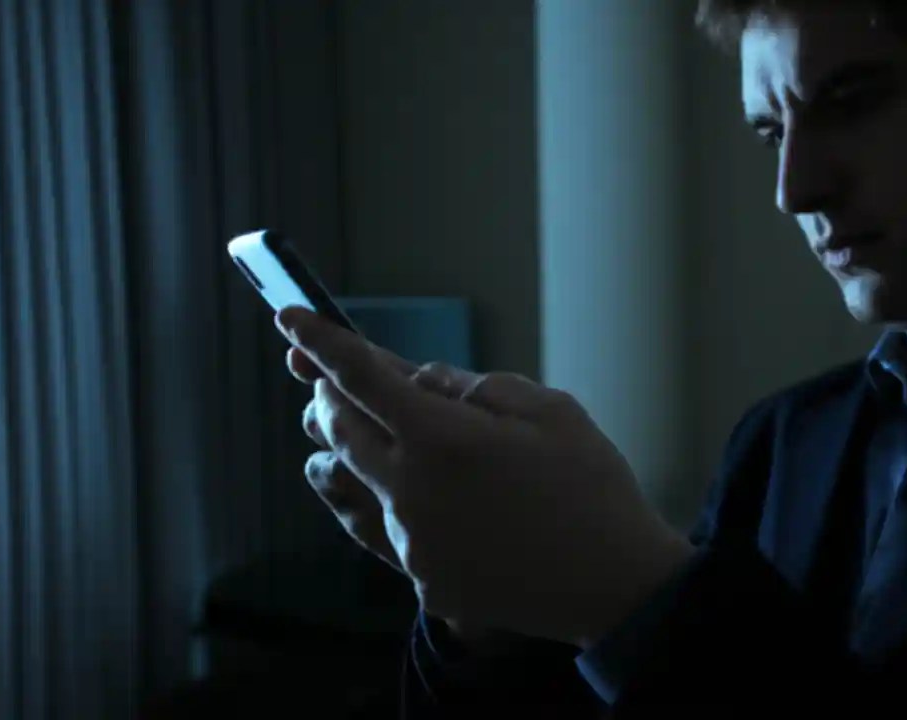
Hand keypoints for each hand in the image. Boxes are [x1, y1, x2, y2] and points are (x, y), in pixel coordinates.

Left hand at [278, 307, 694, 648]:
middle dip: (327, 395)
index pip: (360, 376)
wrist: (615, 586)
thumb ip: (475, 388)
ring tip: (382, 440)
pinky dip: (397, 502)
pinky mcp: (423, 580)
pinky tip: (435, 502)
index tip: (291, 318)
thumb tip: (423, 384)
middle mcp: (411, 491)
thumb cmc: (591, 487)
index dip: (321, 341)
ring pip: (352, 483)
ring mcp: (412, 542)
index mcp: (443, 438)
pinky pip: (389, 529)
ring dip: (354, 452)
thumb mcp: (549, 410)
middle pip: (338, 430)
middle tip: (331, 378)